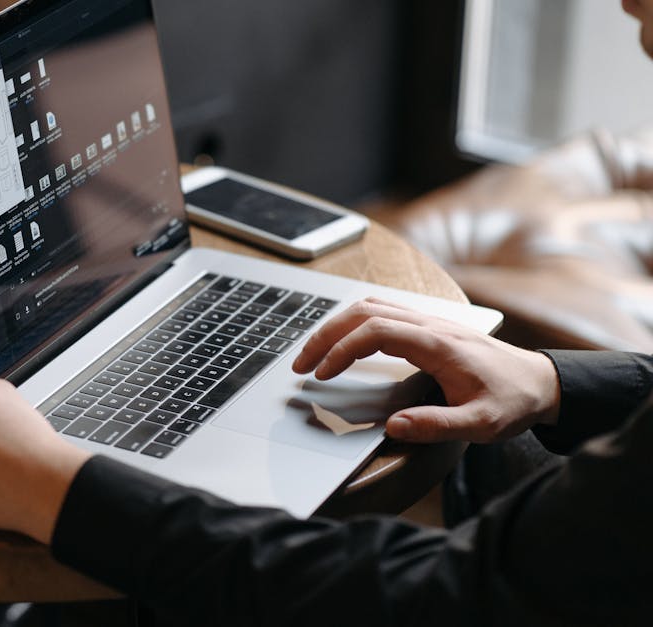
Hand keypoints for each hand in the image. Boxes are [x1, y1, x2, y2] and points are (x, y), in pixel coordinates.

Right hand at [291, 298, 560, 442]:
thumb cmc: (512, 401)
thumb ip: (437, 426)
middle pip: (363, 311)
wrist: (542, 383)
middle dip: (325, 335)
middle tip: (300, 364)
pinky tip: (343, 343)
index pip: (374, 332)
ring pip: (370, 306)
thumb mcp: (481, 424)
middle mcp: (429, 324)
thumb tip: (392, 426)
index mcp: (437, 344)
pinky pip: (381, 312)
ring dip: (336, 326)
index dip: (341, 350)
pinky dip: (353, 323)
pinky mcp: (428, 327)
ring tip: (313, 355)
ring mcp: (428, 321)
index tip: (320, 375)